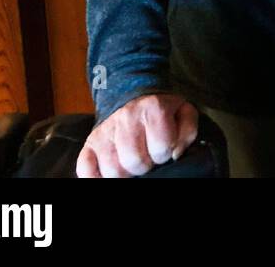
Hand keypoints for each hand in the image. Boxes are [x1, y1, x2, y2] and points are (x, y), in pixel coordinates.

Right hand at [76, 93, 197, 177]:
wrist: (132, 97)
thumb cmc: (160, 111)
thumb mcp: (183, 113)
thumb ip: (188, 132)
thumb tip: (176, 153)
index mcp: (152, 108)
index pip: (161, 147)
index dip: (165, 153)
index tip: (163, 148)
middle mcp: (125, 118)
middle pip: (135, 162)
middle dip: (145, 165)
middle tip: (147, 157)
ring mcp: (104, 132)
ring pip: (113, 170)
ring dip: (125, 172)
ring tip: (131, 162)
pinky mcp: (89, 143)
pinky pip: (86, 170)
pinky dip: (96, 177)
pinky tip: (110, 172)